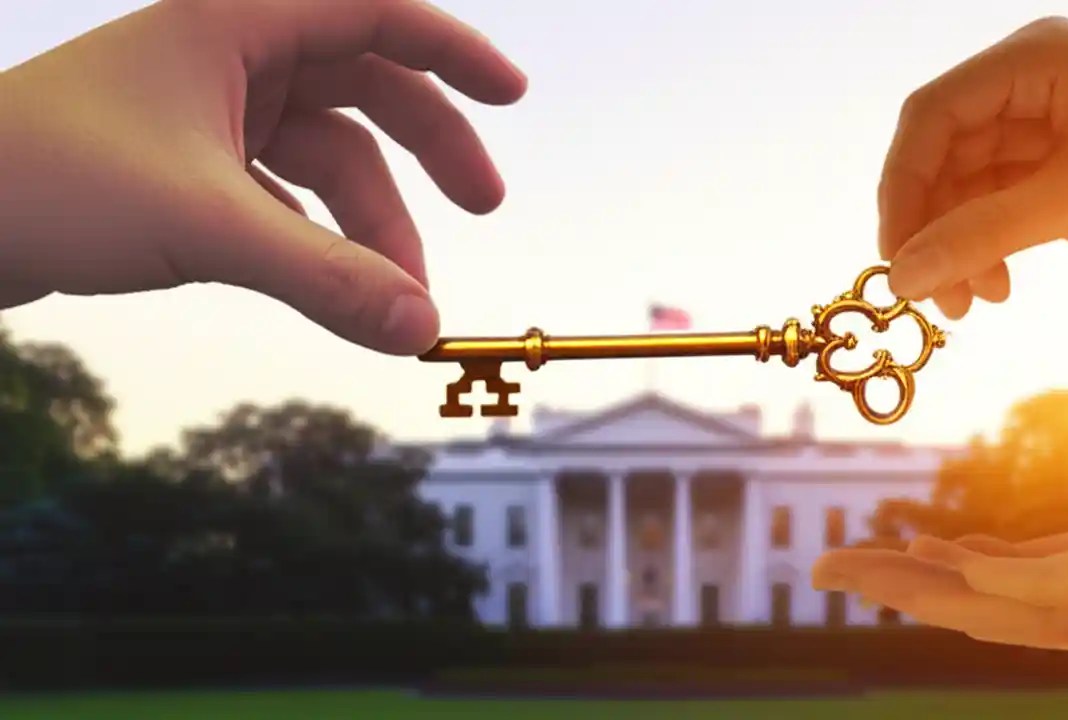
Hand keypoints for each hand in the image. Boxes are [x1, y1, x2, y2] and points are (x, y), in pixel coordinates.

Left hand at [0, 0, 525, 354]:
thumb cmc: (45, 183)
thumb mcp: (206, 225)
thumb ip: (325, 278)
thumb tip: (423, 330)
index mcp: (234, 21)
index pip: (374, 12)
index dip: (452, 49)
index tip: (511, 96)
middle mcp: (230, 55)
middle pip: (365, 86)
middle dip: (429, 150)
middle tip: (483, 207)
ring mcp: (210, 111)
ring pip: (328, 155)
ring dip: (371, 222)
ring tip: (399, 297)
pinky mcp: (192, 165)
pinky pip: (287, 194)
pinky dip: (321, 238)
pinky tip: (336, 284)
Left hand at [813, 375, 1067, 654]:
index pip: (1039, 601)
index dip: (951, 589)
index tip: (870, 569)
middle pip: (1011, 614)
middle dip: (916, 594)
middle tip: (825, 570)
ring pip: (1024, 601)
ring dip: (943, 582)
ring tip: (867, 560)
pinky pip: (1055, 579)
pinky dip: (996, 569)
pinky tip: (955, 554)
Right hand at [879, 16, 1067, 319]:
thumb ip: (974, 237)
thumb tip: (896, 277)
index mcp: (1034, 60)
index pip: (931, 116)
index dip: (903, 186)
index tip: (894, 255)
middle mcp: (1031, 83)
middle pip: (941, 154)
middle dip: (931, 226)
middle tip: (924, 293)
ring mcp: (1044, 124)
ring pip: (964, 187)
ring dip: (956, 246)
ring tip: (967, 304)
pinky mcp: (1058, 166)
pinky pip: (995, 205)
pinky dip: (985, 247)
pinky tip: (995, 287)